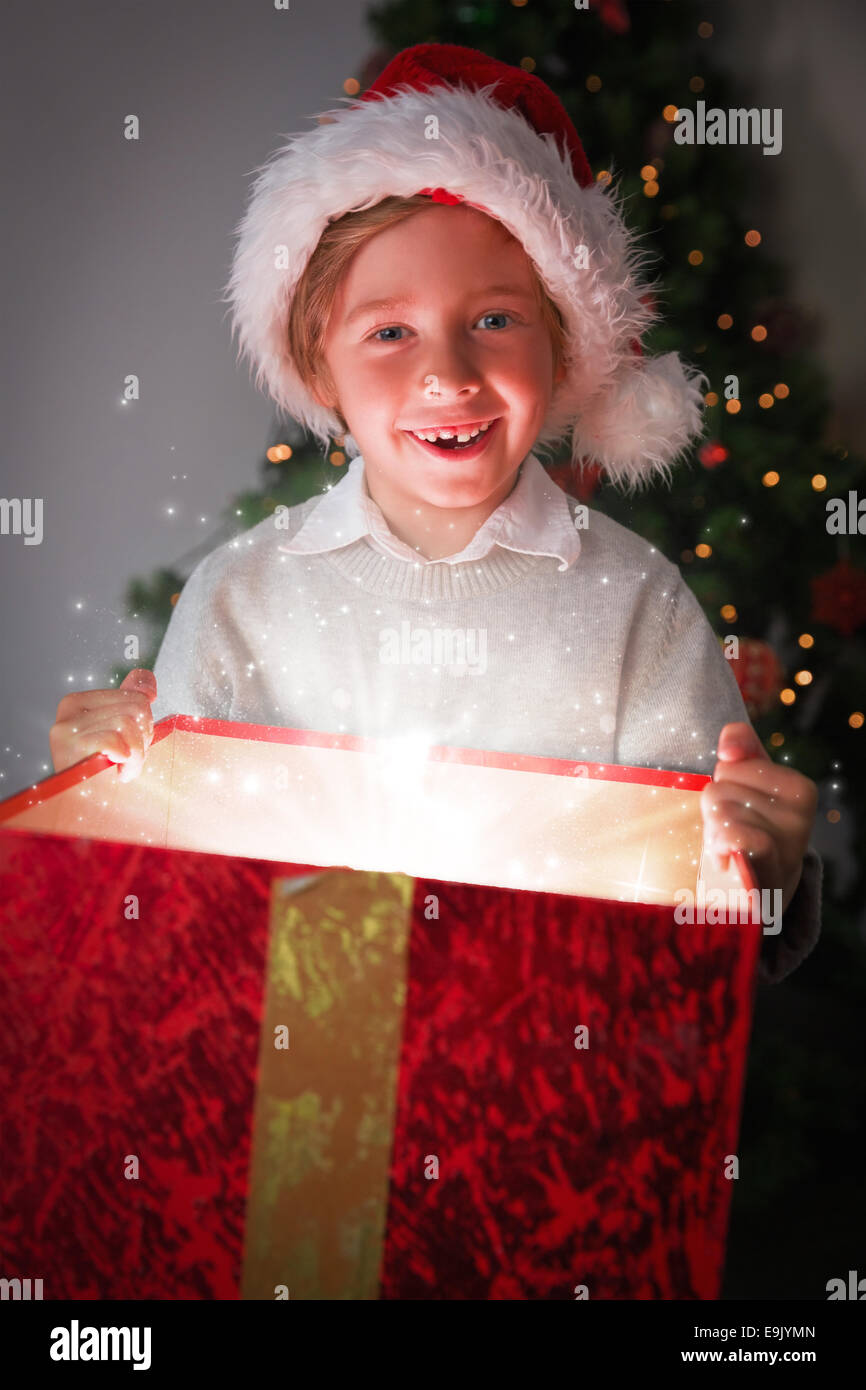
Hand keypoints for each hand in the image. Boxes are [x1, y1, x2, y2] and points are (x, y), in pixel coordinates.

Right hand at [49, 668, 156, 782]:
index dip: (144, 727)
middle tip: (126, 762)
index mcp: (79, 702)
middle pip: (137, 707)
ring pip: (130, 723)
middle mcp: (68, 710)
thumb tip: (145, 676)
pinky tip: (117, 775)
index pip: (136, 696)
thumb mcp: (122, 734)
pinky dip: (127, 762)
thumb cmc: (105, 776)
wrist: (89, 814)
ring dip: (137, 755)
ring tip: (121, 770)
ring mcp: (66, 728)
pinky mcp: (70, 746)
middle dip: (143, 740)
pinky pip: (118, 741)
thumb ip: (129, 702)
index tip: (128, 749)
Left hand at [701, 721, 817, 911]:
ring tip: (730, 851)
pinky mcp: (771, 873)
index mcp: (800, 789)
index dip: (721, 787)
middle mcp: (802, 816)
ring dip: (713, 834)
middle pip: (720, 787)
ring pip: (719, 812)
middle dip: (715, 810)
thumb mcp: (747, 786)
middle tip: (732, 835)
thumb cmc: (747, 831)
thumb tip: (730, 743)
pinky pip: (739, 838)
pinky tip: (725, 859)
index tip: (738, 811)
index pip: (728, 764)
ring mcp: (788, 846)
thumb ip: (742, 749)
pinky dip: (721, 846)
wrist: (757, 896)